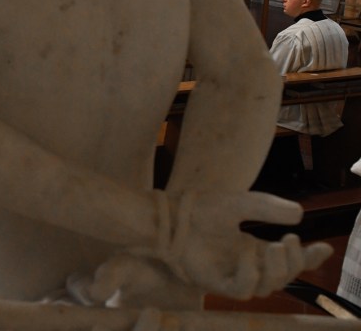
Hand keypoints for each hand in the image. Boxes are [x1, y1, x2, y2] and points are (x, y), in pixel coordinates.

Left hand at [92, 191, 331, 300]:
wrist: (167, 214)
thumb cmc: (198, 208)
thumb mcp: (239, 204)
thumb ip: (267, 208)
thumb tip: (300, 215)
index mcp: (253, 249)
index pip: (288, 260)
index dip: (309, 259)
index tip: (325, 249)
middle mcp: (244, 265)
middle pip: (282, 276)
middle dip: (295, 263)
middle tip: (294, 241)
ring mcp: (229, 275)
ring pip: (266, 286)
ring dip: (277, 269)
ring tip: (276, 246)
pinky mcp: (213, 282)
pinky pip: (241, 288)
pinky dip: (250, 273)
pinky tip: (249, 254)